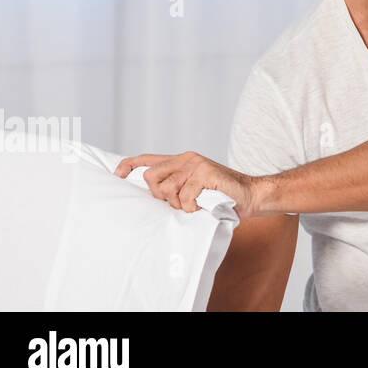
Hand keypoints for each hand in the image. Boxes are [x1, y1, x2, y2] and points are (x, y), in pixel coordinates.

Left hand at [114, 151, 261, 218]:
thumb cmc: (222, 196)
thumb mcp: (194, 189)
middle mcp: (187, 159)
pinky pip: (185, 197)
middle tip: (178, 204)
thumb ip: (175, 188)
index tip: (116, 174)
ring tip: (193, 206)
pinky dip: (192, 208)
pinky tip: (202, 207)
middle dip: (159, 196)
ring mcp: (196, 164)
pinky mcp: (206, 173)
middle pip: (151, 177)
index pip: (147, 159)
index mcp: (182, 161)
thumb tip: (151, 197)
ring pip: (166, 189)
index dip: (128, 165)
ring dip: (178, 204)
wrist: (251, 195)